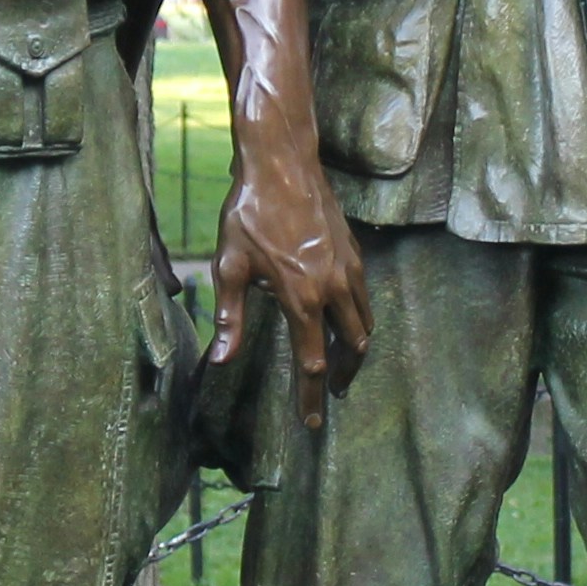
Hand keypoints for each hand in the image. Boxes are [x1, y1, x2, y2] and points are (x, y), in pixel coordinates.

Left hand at [205, 140, 368, 427]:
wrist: (283, 162)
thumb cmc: (250, 212)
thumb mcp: (229, 264)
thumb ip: (230, 316)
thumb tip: (222, 360)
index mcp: (301, 298)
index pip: (311, 362)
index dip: (311, 398)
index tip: (313, 423)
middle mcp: (333, 288)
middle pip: (352, 348)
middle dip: (343, 375)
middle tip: (331, 393)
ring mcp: (349, 268)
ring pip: (364, 322)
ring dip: (355, 348)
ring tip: (340, 362)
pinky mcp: (354, 251)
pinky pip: (363, 296)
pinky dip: (357, 317)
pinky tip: (340, 316)